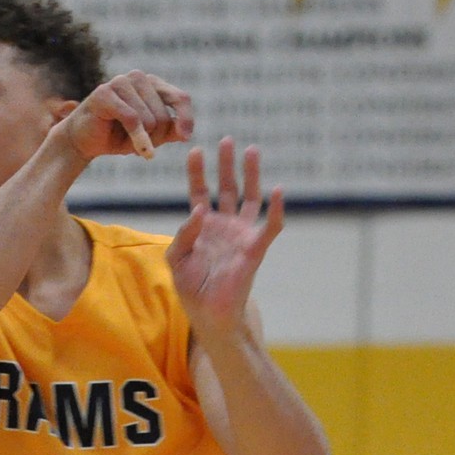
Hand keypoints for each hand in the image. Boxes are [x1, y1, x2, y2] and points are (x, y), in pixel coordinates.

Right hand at [57, 70, 192, 162]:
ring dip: (142, 140)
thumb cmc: (117, 136)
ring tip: (129, 142)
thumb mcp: (150, 136)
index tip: (186, 138)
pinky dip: (136, 138)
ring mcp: (120, 82)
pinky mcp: (104, 93)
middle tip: (140, 145)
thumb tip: (185, 133)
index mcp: (153, 84)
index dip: (186, 118)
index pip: (180, 97)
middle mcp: (138, 78)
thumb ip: (169, 131)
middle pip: (163, 115)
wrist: (83, 140)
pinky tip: (133, 150)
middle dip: (155, 138)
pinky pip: (132, 119)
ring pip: (149, 119)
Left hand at [166, 138, 284, 334]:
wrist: (209, 314)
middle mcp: (224, 225)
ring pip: (250, 198)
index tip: (195, 150)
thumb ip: (184, 233)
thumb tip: (199, 209)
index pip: (200, 191)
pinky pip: (270, 225)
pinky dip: (276, 208)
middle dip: (226, 164)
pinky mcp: (255, 248)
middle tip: (228, 140)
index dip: (197, 171)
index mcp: (203, 225)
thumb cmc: (191, 287)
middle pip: (227, 187)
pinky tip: (278, 189)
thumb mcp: (176, 258)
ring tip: (251, 150)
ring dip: (251, 175)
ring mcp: (241, 235)